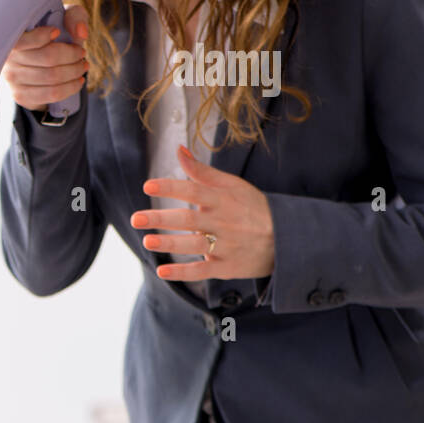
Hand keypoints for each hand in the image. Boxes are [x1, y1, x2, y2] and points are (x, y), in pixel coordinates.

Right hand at [0, 4, 89, 112]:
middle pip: (48, 58)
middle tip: (82, 53)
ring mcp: (13, 80)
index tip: (57, 32)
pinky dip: (71, 87)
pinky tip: (78, 80)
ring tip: (83, 66)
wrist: (38, 61)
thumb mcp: (62, 17)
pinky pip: (52, 94)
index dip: (43, 36)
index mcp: (13, 38)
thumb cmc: (52, 35)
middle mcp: (8, 59)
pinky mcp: (21, 95)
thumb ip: (74, 17)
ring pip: (52, 78)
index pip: (26, 40)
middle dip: (72, 56)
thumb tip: (80, 33)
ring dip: (74, 71)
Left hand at [131, 145, 274, 279]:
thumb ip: (201, 171)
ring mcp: (227, 246)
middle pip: (190, 220)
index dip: (171, 188)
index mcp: (223, 200)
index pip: (194, 190)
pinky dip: (183, 272)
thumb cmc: (252, 208)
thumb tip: (179, 150)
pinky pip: (203, 271)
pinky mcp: (227, 267)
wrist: (288, 238)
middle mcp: (224, 222)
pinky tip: (162, 271)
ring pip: (196, 245)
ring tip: (147, 242)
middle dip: (161, 218)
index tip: (147, 186)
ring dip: (170, 244)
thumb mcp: (231, 185)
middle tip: (136, 218)